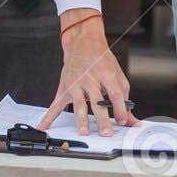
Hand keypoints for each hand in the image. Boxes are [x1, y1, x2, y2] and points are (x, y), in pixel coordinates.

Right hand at [37, 10, 139, 135]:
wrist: (83, 44)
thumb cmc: (101, 60)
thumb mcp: (117, 75)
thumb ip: (124, 98)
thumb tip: (131, 120)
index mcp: (106, 75)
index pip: (115, 94)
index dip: (120, 109)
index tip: (124, 121)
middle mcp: (90, 79)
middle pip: (97, 102)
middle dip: (102, 118)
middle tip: (106, 132)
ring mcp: (75, 84)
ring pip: (78, 104)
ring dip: (81, 119)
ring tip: (84, 132)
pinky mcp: (65, 87)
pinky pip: (56, 104)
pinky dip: (49, 116)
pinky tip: (45, 125)